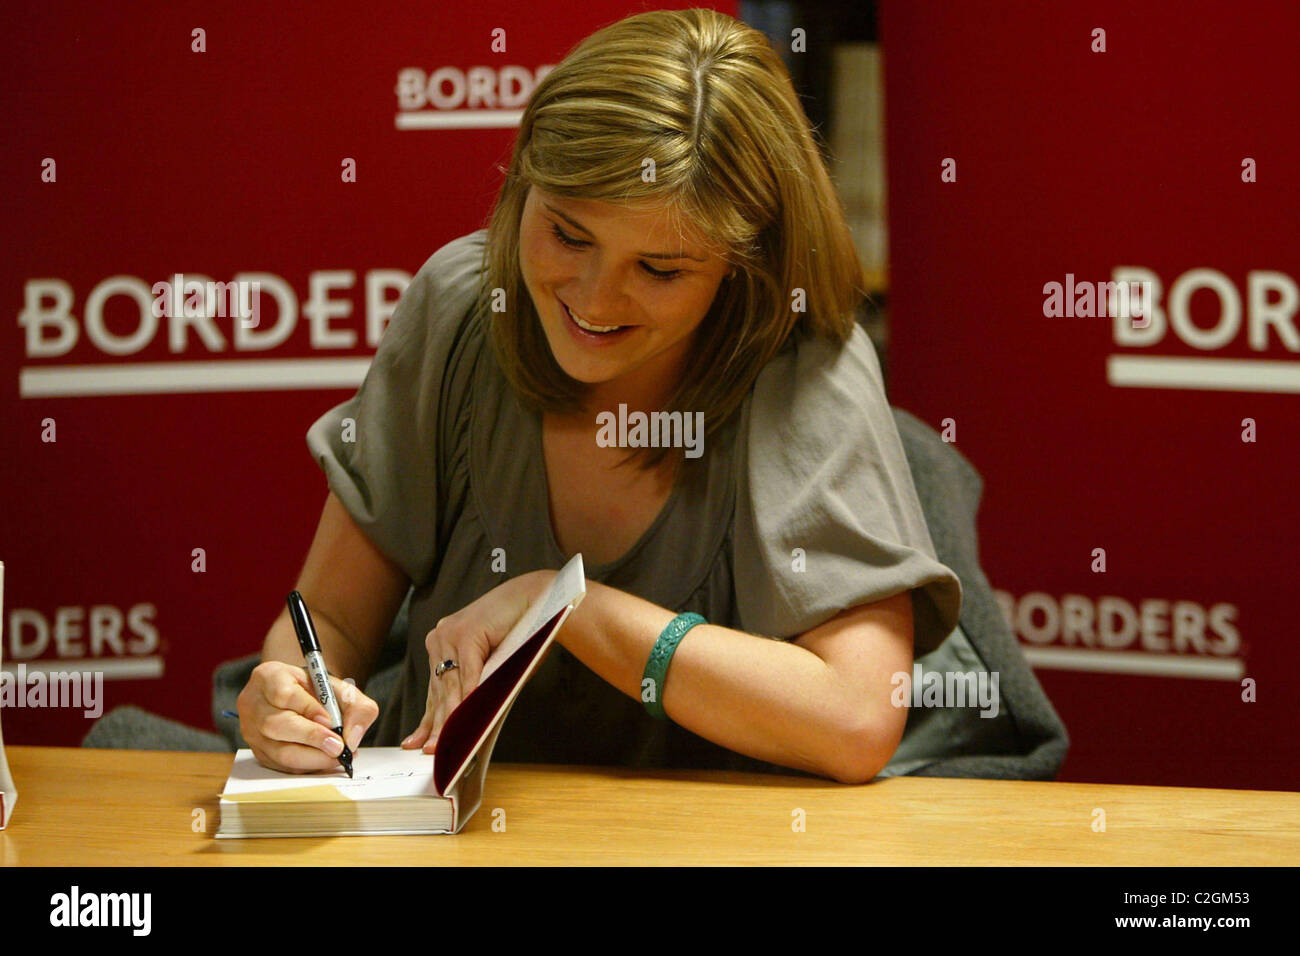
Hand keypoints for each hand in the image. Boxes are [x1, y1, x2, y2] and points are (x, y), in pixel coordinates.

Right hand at [237, 660, 378, 772]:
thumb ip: (355, 706)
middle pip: (276, 725)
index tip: (331, 722)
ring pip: (278, 751)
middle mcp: (253, 703)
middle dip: (311, 738)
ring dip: (312, 758)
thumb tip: (352, 736)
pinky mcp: (257, 751)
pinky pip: (280, 766)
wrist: (302, 697)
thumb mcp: (341, 688)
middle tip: (338, 747)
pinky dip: (306, 767)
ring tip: (336, 756)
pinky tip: (324, 761)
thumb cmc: (317, 691)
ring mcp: (251, 729)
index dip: (309, 709)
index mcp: (269, 677)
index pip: (284, 694)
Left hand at [402, 569, 554, 752]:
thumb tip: (467, 721)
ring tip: (447, 743)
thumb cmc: (521, 632)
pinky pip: (467, 672)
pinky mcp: (467, 632)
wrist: (540, 599)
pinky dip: (467, 696)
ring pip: (450, 684)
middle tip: (431, 752)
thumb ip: (478, 686)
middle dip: (436, 724)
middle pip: (439, 689)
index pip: (434, 689)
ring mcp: (451, 633)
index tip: (417, 743)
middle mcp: (440, 638)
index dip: (428, 718)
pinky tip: (465, 717)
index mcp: (442, 644)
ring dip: (450, 717)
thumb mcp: (493, 665)